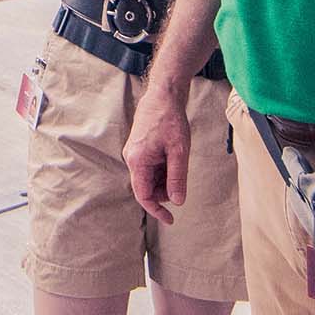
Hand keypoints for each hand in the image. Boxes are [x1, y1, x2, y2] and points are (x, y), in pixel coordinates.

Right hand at [122, 81, 190, 224]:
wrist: (163, 94)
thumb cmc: (171, 120)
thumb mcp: (179, 151)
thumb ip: (177, 178)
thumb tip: (178, 202)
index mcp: (137, 161)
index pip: (144, 195)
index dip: (157, 210)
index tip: (171, 220)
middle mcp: (131, 158)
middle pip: (147, 187)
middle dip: (165, 190)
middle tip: (182, 178)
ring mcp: (134, 152)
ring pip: (150, 177)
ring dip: (165, 177)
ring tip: (179, 160)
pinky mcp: (138, 147)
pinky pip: (150, 167)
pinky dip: (163, 168)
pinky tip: (173, 155)